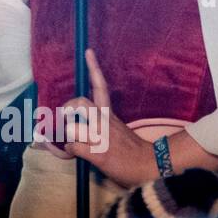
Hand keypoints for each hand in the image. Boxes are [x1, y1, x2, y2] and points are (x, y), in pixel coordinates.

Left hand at [55, 49, 159, 189]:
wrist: (151, 166)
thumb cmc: (131, 151)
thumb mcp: (116, 131)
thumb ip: (99, 125)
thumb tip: (80, 127)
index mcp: (109, 115)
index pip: (101, 87)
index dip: (93, 68)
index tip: (88, 51)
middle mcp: (104, 122)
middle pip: (79, 103)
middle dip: (67, 110)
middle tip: (68, 121)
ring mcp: (100, 137)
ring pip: (72, 127)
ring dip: (68, 136)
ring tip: (74, 143)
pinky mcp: (98, 153)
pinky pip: (72, 147)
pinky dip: (68, 152)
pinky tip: (76, 155)